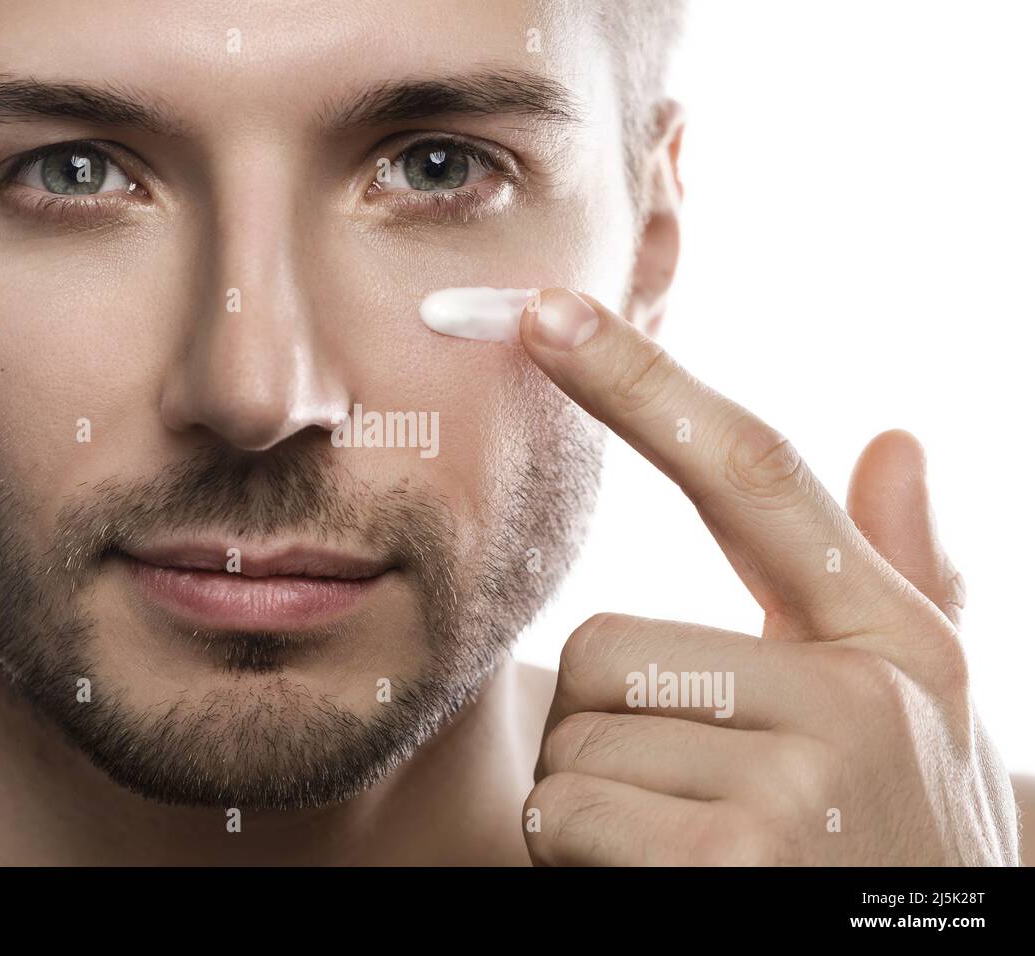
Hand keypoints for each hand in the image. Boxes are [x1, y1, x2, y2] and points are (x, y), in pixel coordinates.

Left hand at [519, 288, 1019, 865]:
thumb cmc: (896, 847)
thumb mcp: (920, 713)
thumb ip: (904, 576)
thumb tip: (900, 438)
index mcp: (895, 642)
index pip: (751, 473)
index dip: (641, 383)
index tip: (545, 310)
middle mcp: (860, 698)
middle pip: (604, 646)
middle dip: (611, 731)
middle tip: (694, 800)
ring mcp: (804, 784)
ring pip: (574, 741)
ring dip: (598, 806)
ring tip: (692, 850)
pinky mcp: (737, 863)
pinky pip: (564, 818)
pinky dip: (583, 864)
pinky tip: (672, 890)